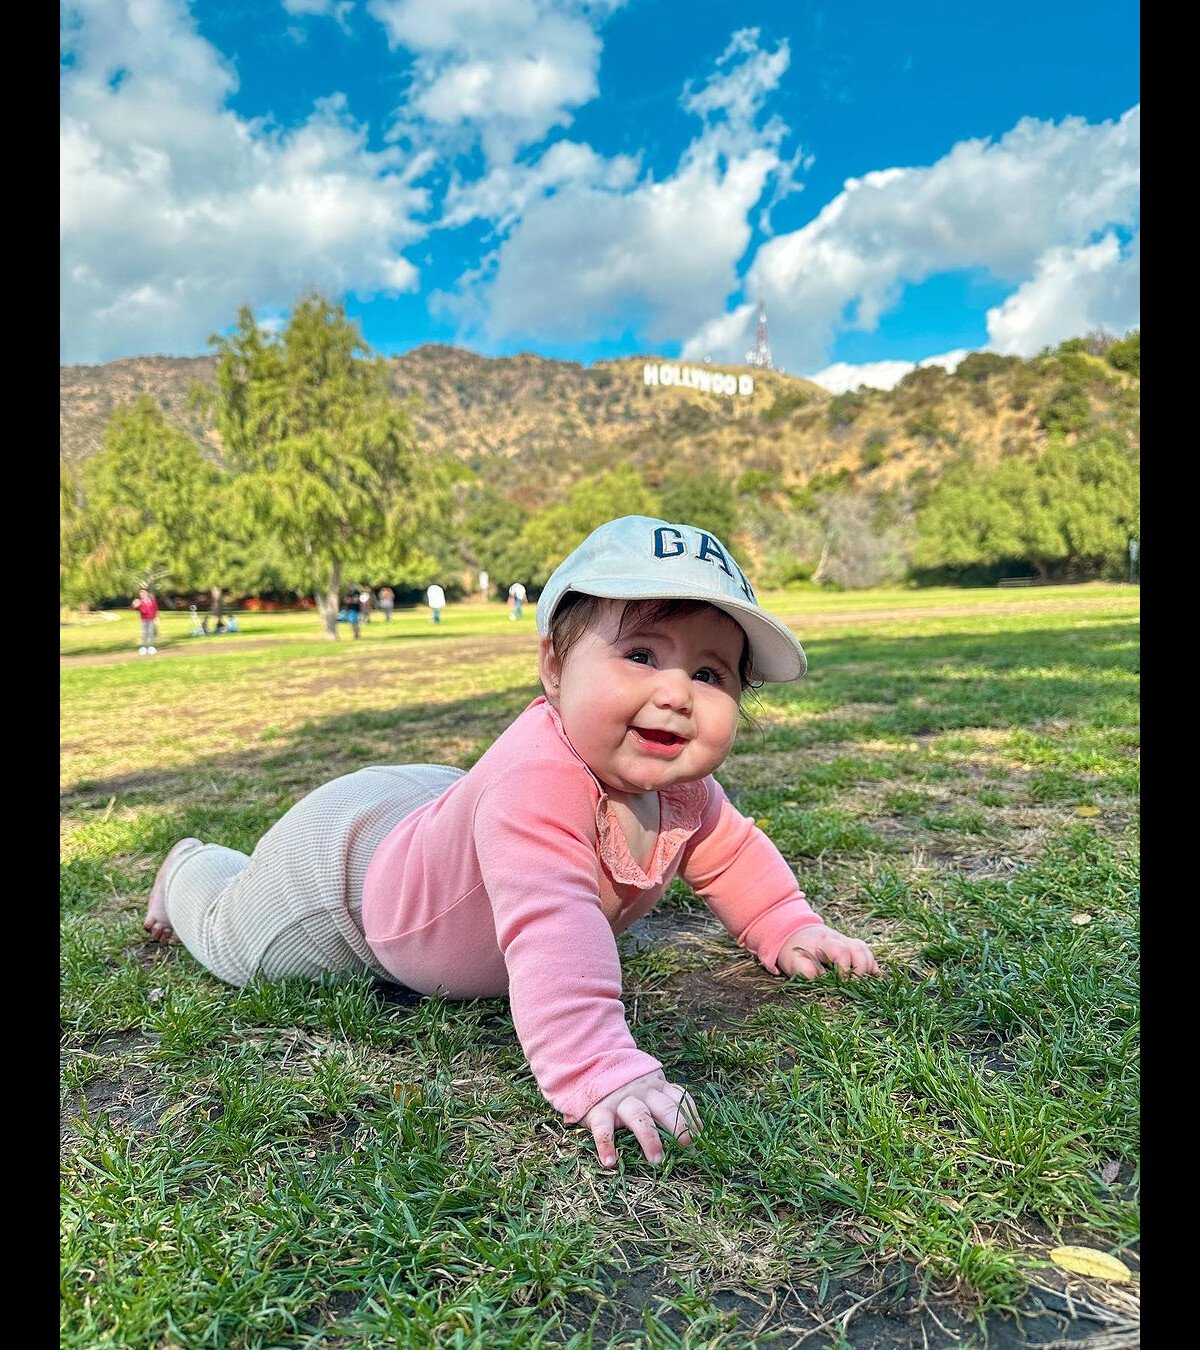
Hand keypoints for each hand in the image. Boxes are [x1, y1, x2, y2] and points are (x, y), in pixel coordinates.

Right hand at [581, 1069, 700, 1168]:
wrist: (590, 1066)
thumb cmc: (626, 1086)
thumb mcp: (649, 1087)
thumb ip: (666, 1102)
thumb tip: (696, 1131)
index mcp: (657, 1086)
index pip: (679, 1100)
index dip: (691, 1118)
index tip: (700, 1138)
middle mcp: (642, 1092)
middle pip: (664, 1108)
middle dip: (678, 1127)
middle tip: (686, 1148)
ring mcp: (621, 1100)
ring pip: (639, 1117)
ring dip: (650, 1138)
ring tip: (656, 1160)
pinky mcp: (599, 1109)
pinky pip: (603, 1128)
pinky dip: (606, 1145)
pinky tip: (609, 1161)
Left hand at [777, 923, 878, 978]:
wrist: (795, 933)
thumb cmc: (794, 951)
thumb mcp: (793, 961)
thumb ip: (805, 970)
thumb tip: (821, 978)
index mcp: (824, 942)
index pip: (841, 951)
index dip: (845, 967)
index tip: (842, 982)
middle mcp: (839, 940)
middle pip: (859, 949)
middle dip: (861, 968)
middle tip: (856, 985)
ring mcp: (847, 942)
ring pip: (865, 950)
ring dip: (868, 967)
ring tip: (865, 982)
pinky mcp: (851, 948)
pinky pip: (867, 953)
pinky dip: (872, 965)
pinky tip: (874, 977)